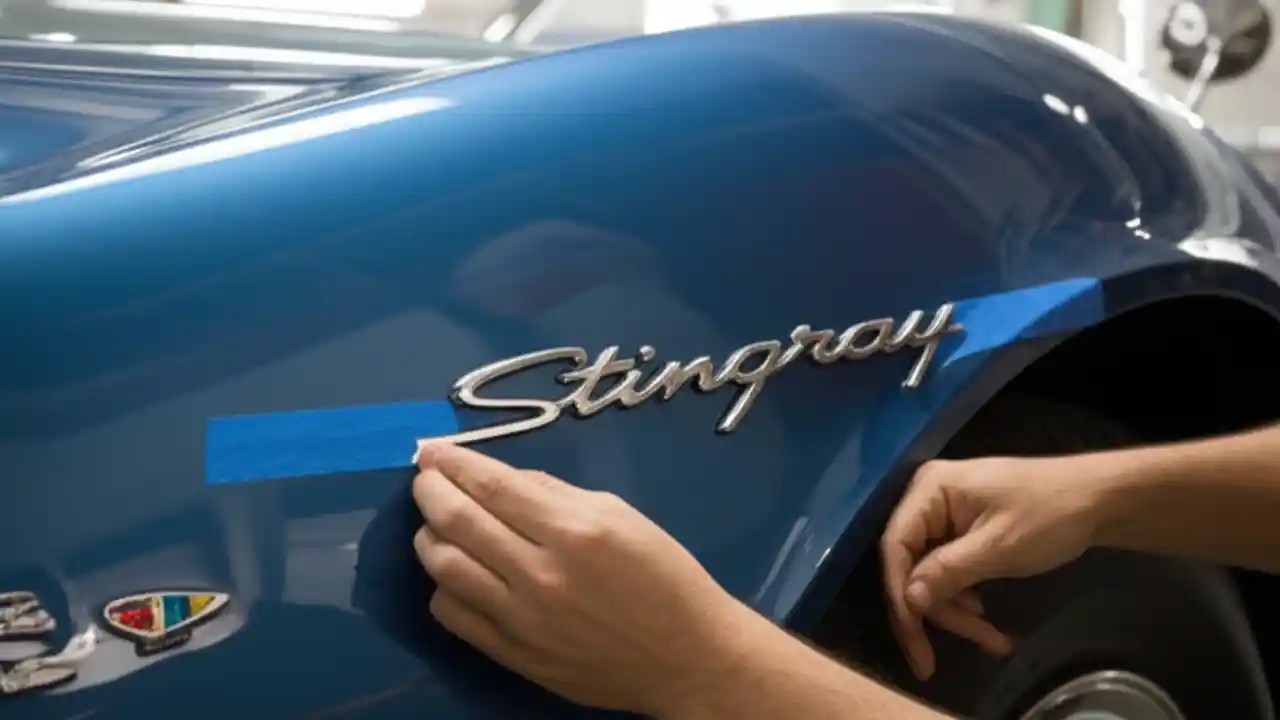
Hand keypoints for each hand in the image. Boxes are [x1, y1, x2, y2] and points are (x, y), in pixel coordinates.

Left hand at [410, 442, 760, 715]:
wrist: (687, 658)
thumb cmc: (664, 577)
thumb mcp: (620, 515)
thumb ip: (556, 494)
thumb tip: (502, 481)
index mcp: (574, 530)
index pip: (493, 486)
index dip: (454, 463)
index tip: (432, 451)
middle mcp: (540, 574)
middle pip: (457, 521)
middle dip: (430, 490)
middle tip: (425, 478)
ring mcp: (522, 619)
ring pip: (444, 567)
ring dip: (428, 535)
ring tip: (435, 522)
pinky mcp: (513, 655)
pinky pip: (452, 614)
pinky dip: (442, 586)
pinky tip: (456, 572)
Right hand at [880, 456, 1108, 678]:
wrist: (1098, 499)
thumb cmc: (1050, 515)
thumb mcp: (999, 547)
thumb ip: (948, 572)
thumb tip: (908, 600)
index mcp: (930, 489)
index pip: (895, 546)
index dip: (900, 596)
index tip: (915, 642)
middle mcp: (928, 498)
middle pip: (910, 564)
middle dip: (934, 612)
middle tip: (939, 661)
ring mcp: (944, 514)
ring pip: (930, 573)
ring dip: (954, 611)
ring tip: (992, 640)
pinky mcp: (960, 529)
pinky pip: (948, 568)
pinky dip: (963, 597)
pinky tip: (985, 619)